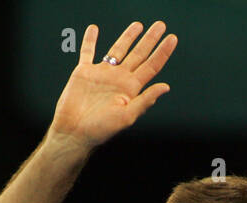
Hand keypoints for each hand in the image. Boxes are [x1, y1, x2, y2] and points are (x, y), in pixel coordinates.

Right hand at [49, 22, 176, 150]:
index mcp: (131, 89)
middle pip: (138, 54)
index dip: (162, 52)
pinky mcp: (84, 72)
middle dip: (150, 40)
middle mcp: (119, 79)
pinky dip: (90, 40)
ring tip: (138, 25)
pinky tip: (94, 29)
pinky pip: (87, 52)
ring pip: (117, 50)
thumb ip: (145, 100)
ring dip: (128, 37)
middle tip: (160, 25)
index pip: (151, 66)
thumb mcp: (127, 116)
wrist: (75, 132)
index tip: (172, 38)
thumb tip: (166, 87)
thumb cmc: (101, 129)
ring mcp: (102, 74)